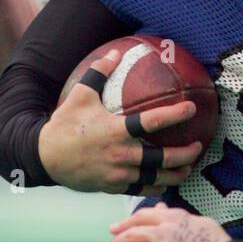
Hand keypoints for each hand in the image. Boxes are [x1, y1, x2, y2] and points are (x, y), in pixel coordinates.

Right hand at [39, 48, 203, 194]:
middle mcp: (121, 154)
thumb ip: (98, 73)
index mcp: (117, 130)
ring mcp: (118, 173)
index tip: (192, 108)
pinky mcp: (113, 186)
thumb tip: (115, 52)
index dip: (176, 115)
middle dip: (185, 153)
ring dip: (176, 174)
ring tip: (188, 169)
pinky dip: (156, 187)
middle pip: (163, 157)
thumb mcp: (79, 95)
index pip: (153, 121)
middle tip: (199, 146)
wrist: (44, 157)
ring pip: (155, 177)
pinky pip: (140, 189)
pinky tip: (165, 183)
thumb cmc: (64, 124)